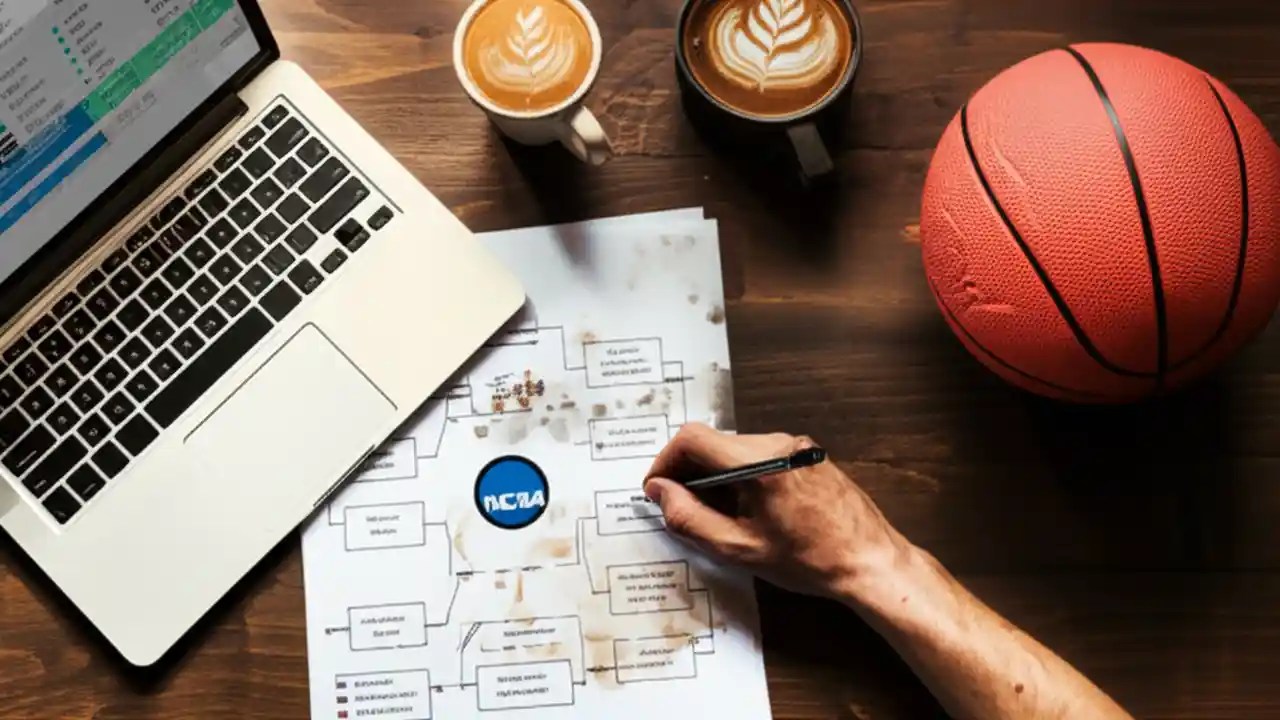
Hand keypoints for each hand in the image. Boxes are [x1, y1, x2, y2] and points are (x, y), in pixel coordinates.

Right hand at [643, 424, 910, 600]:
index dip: (665, 461)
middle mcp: (778, 443)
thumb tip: (660, 494)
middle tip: (682, 508)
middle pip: (713, 442)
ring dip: (716, 474)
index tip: (657, 489)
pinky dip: (741, 475)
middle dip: (689, 472)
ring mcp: (796, 445)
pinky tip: (748, 509)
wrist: (870, 562)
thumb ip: (691, 520)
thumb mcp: (740, 549)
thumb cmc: (811, 561)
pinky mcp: (807, 454)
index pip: (692, 438)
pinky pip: (760, 454)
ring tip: (718, 515)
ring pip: (735, 448)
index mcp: (759, 462)